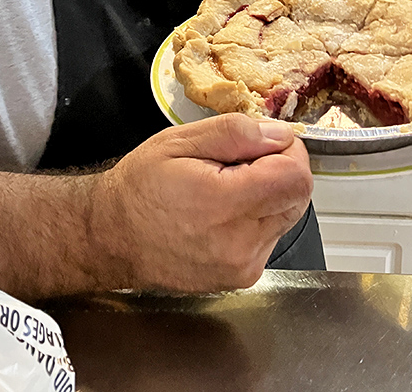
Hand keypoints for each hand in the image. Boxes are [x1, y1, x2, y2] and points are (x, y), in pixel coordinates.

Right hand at [91, 113, 312, 292]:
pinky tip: (223, 211)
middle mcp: (240, 242)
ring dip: (269, 194)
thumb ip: (235, 133)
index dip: (288, 150)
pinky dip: (258, 217)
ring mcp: (244, 265)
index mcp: (223, 204)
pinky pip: (271, 236)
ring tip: (226, 187)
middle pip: (299, 196)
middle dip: (280, 169)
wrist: (112, 237)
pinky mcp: (243, 277)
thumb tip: (279, 135)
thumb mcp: (179, 141)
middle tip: (240, 162)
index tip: (264, 142)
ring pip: (288, 216)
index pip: (296, 176)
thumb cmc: (140, 186)